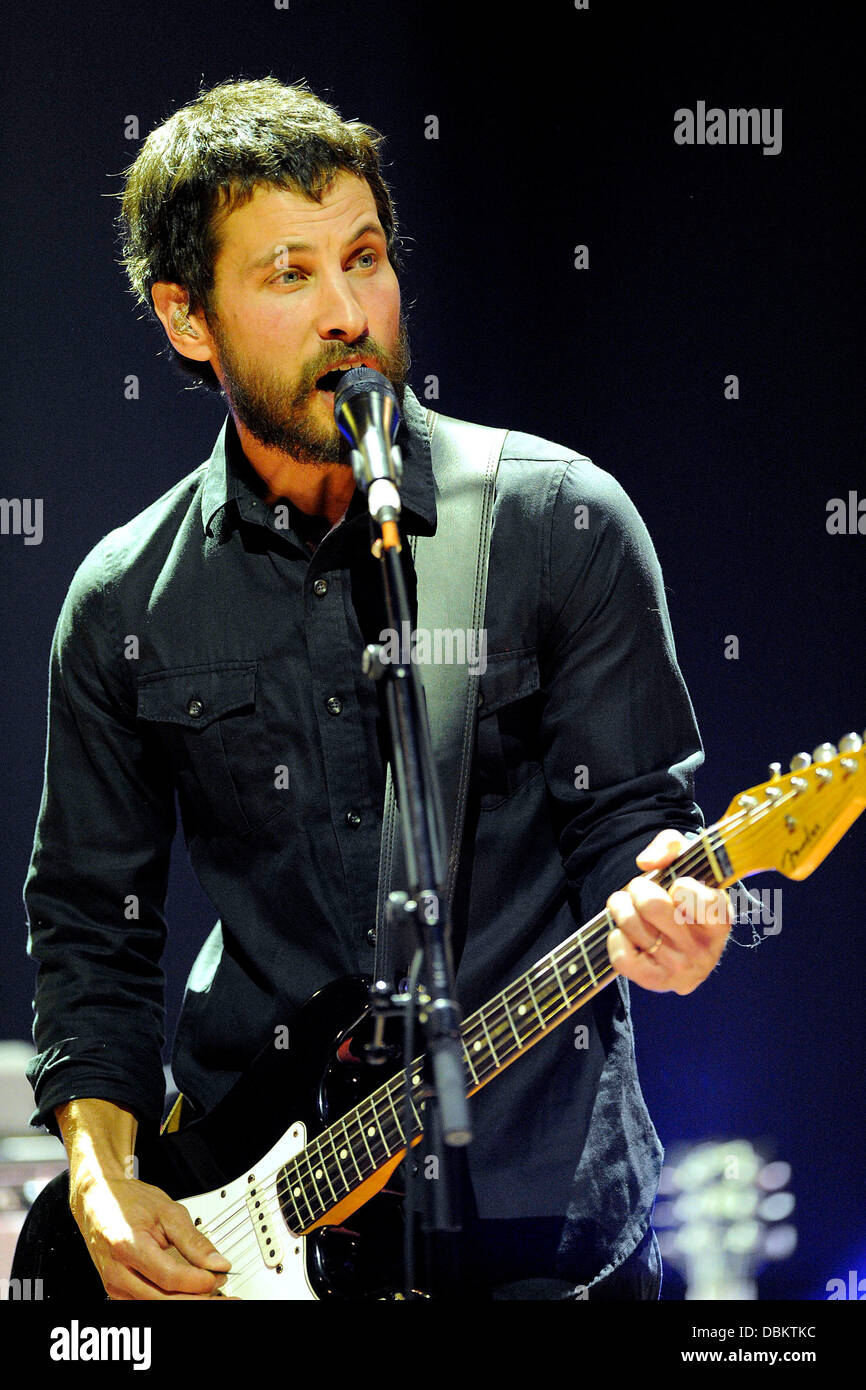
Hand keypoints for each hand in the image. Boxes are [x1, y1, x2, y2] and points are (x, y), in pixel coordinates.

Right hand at [70, 1172, 237, 1300]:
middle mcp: (117, 1272)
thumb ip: (194, 1241)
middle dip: (197, 1298)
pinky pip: (146, 1304)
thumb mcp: (168, 1212)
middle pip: (163, 1299)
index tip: (219, 1275)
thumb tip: (217, 1263)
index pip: (170, 1277)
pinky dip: (170, 1301)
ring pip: (155, 1306)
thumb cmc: (129, 1201)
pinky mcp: (116, 1292)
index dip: (198, 1281)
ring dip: (185, 1302)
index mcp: (128, 1246)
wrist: (98, 1199)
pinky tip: (188, 1294)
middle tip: (221, 1288)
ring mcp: (114, 1285)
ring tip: (210, 1292)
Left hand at [605, 828, 731, 993]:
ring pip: (632, 926)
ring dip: (621, 908)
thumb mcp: (687, 860)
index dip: (679, 885)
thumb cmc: (685, 893)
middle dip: (637, 889)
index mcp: (720, 919)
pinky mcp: (657, 982)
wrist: (682, 934)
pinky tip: (625, 934)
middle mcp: (705, 949)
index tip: (677, 886)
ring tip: (626, 906)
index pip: (694, 896)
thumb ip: (670, 844)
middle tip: (638, 889)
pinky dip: (615, 939)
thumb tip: (646, 862)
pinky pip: (622, 958)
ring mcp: (682, 969)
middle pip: (652, 907)